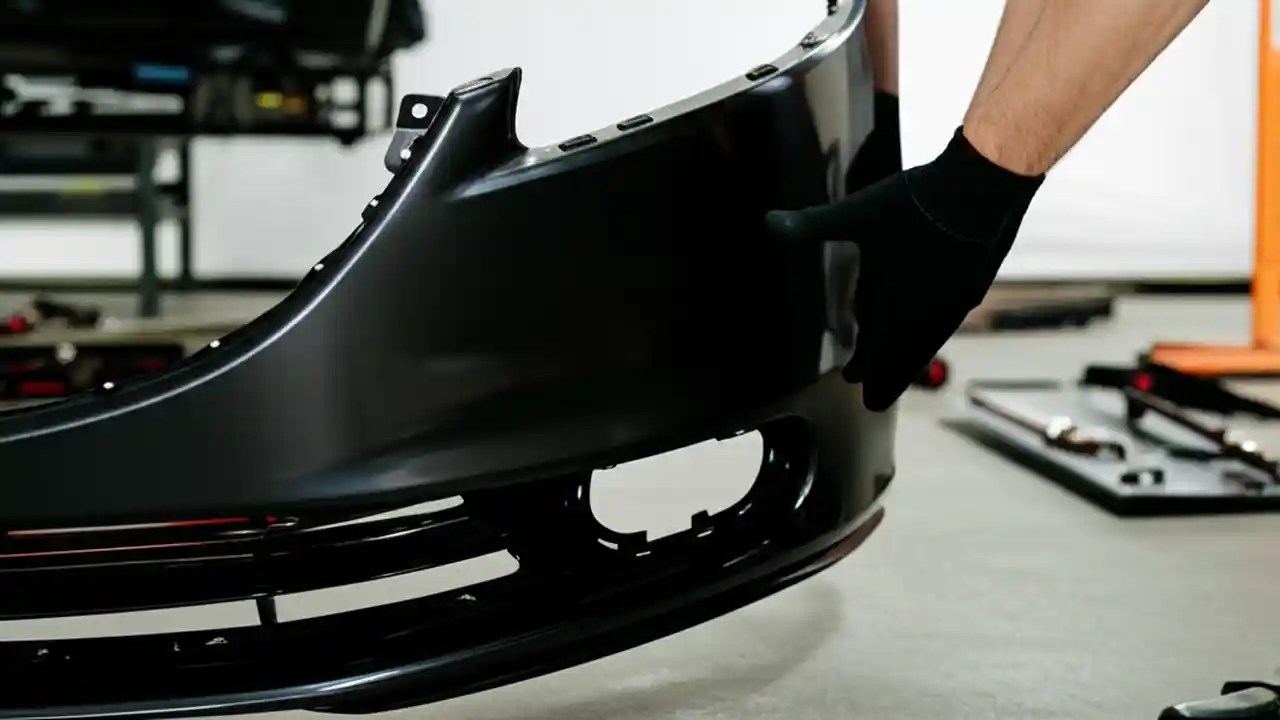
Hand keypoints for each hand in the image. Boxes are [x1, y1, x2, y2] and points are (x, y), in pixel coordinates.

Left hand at [767, 128, 1044, 410]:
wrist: (981, 186)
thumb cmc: (917, 202)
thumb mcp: (857, 213)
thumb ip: (811, 225)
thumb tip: (767, 224)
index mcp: (895, 301)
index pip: (875, 349)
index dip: (864, 368)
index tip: (852, 380)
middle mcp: (926, 311)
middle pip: (903, 357)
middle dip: (886, 377)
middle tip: (876, 399)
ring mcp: (953, 301)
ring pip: (927, 343)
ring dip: (910, 361)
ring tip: (901, 371)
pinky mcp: (973, 285)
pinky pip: (947, 324)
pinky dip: (933, 338)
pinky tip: (932, 330)